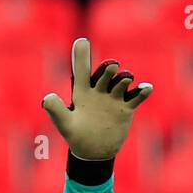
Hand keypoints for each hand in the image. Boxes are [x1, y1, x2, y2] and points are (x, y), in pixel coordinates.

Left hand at [42, 37, 153, 160]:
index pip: (81, 70)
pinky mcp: (126, 108)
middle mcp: (99, 90)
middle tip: (111, 67)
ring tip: (125, 80)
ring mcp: (114, 98)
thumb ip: (56, 110)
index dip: (80, 55)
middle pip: (105, 73)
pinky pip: (136, 96)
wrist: (93, 151)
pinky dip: (142, 91)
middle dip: (109, 69)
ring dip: (124, 79)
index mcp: (82, 91)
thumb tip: (46, 98)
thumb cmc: (76, 135)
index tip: (81, 41)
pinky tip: (146, 88)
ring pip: (121, 82)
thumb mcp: (64, 124)